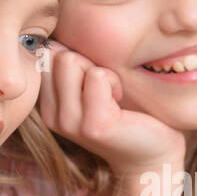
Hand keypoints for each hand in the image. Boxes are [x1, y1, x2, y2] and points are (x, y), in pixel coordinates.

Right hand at [40, 39, 186, 177]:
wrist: (152, 155)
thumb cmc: (126, 113)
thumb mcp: (90, 86)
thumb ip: (70, 66)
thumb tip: (53, 40)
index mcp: (48, 106)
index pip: (45, 55)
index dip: (74, 57)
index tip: (92, 81)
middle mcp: (52, 116)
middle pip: (56, 55)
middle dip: (86, 61)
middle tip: (106, 88)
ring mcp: (70, 122)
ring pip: (70, 61)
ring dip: (100, 71)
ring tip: (113, 94)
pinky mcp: (94, 124)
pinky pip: (97, 76)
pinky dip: (114, 81)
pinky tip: (120, 102)